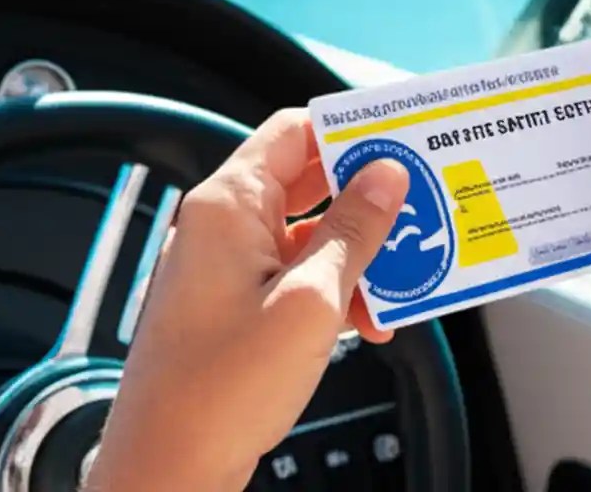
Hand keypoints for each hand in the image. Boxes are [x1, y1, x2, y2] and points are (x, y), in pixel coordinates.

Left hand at [85, 110, 407, 490]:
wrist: (169, 470)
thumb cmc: (219, 392)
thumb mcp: (310, 301)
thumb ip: (353, 231)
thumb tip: (386, 176)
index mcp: (228, 206)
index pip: (294, 131)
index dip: (351, 131)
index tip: (403, 141)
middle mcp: (221, 226)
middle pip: (307, 181)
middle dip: (368, 196)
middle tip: (421, 206)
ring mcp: (227, 267)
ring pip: (309, 233)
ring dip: (359, 253)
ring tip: (402, 278)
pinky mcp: (235, 305)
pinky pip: (297, 274)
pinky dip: (335, 289)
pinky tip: (369, 321)